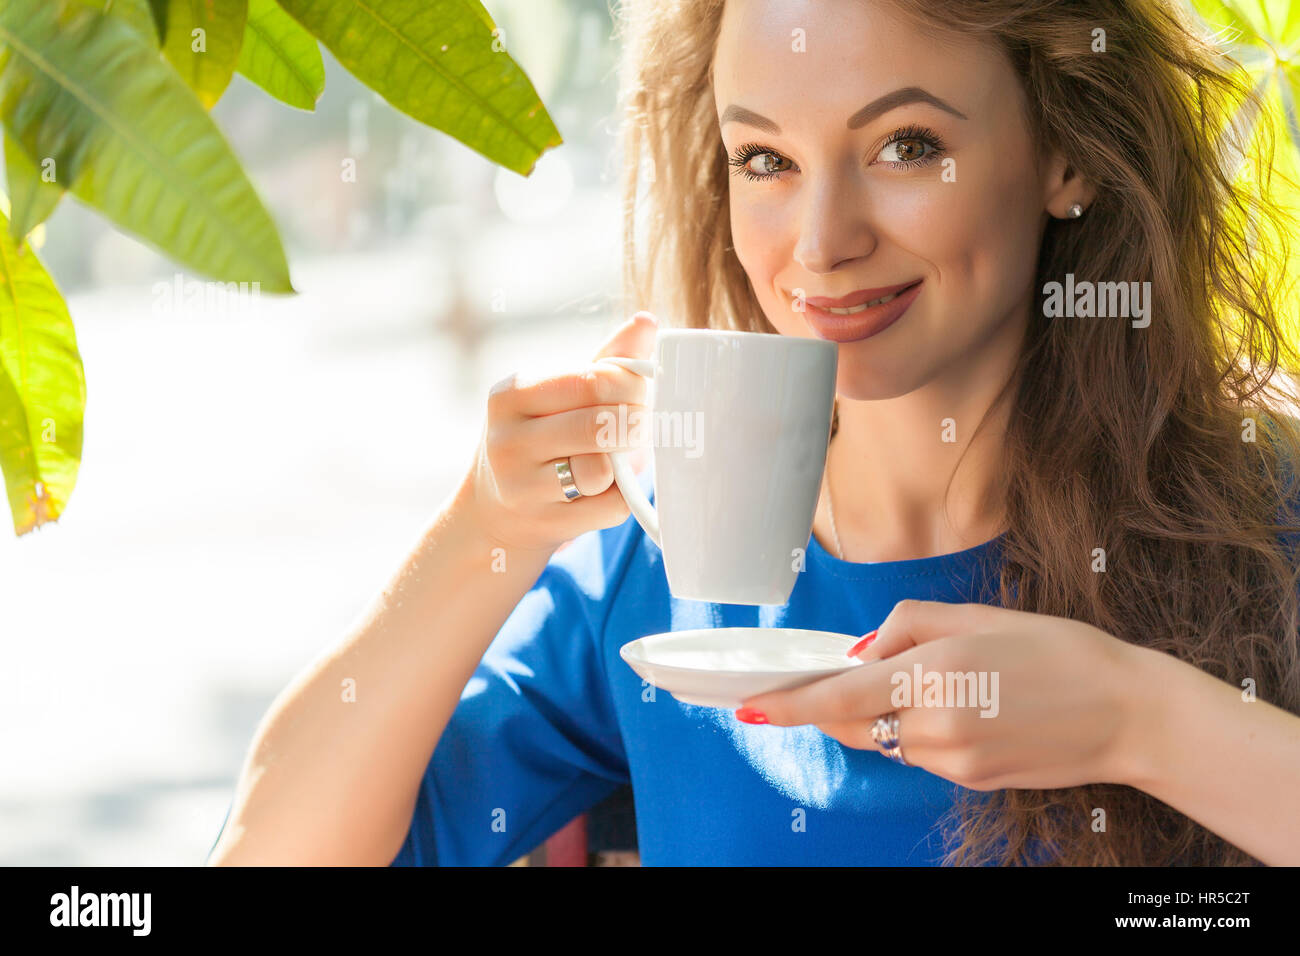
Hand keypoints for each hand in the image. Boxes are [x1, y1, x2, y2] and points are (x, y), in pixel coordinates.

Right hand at [460, 312, 657, 552]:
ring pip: (603, 469)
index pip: (593, 379)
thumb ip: (605, 359)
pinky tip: (605, 489)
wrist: (495, 513)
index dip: (633, 386)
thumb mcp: (558, 395)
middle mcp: (508, 439)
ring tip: (616, 457)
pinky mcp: (545, 524)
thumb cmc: (539, 440)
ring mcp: (522, 487)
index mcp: (511, 394)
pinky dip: (621, 497)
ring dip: (623, 463)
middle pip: (601, 423)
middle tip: (642, 425)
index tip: (644, 392)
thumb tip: (647, 320)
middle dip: (635, 423)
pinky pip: (610, 507)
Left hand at [735, 600, 1152, 790]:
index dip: (788, 704)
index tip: (748, 706)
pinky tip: (965, 706)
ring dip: (884, 712)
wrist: (1129, 714)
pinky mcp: (971, 781)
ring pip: (886, 738)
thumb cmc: (1059, 652)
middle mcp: (937, 727)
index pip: (838, 697)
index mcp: (935, 677)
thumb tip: (861, 653)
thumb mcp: (978, 617)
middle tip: (833, 674)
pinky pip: (920, 754)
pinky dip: (918, 730)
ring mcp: (954, 762)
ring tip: (941, 680)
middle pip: (854, 721)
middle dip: (836, 700)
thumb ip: (907, 629)